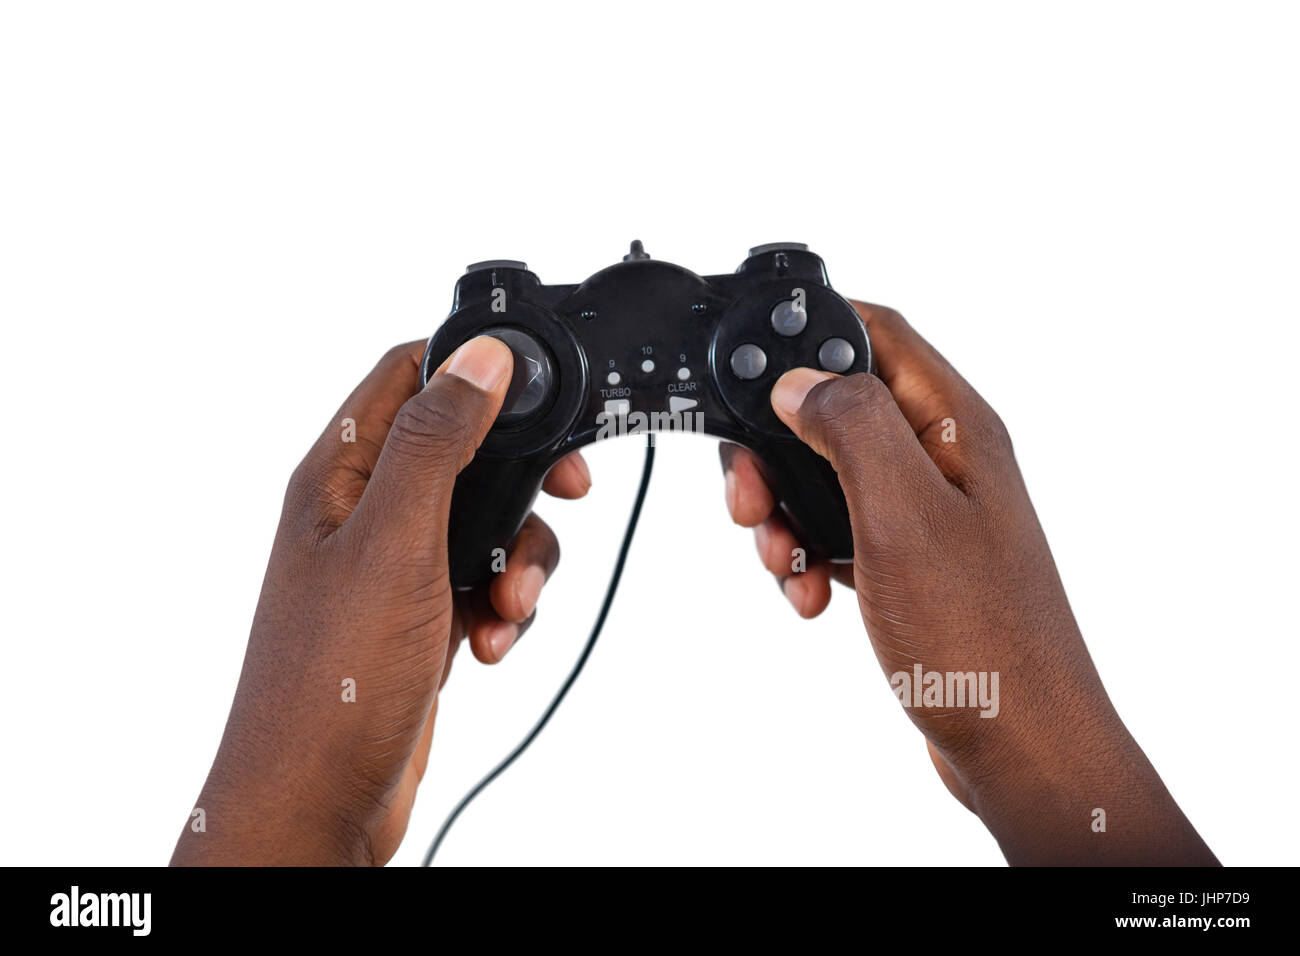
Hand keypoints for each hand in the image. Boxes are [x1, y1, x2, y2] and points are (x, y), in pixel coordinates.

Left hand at [171, 336, 590, 865]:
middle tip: (567, 492)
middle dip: (522, 478)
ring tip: (508, 607)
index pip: (408, 374)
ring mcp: (395, 567)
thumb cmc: (333, 682)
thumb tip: (478, 359)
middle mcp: (365, 513)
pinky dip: (504, 607)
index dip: (475, 370)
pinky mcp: (421, 615)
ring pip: (486, 521)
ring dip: (519, 559)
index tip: (539, 392)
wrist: (318, 801)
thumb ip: (436, 444)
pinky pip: (484, 582)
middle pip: (466, 449)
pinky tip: (491, 642)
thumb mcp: (396, 543)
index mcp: (341, 475)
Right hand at [720, 301, 1216, 864]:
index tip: (752, 369)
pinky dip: (808, 556)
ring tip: (780, 560)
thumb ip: (851, 429)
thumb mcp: (902, 517)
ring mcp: (927, 511)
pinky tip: (808, 595)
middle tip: (748, 497)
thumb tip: (801, 381)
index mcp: (955, 425)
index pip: (878, 332)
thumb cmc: (980, 639)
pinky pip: (839, 532)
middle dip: (775, 448)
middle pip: (836, 408)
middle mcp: (943, 457)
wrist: (1021, 745)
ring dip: (785, 511)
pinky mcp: (910, 560)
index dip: (811, 332)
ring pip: (827, 475)